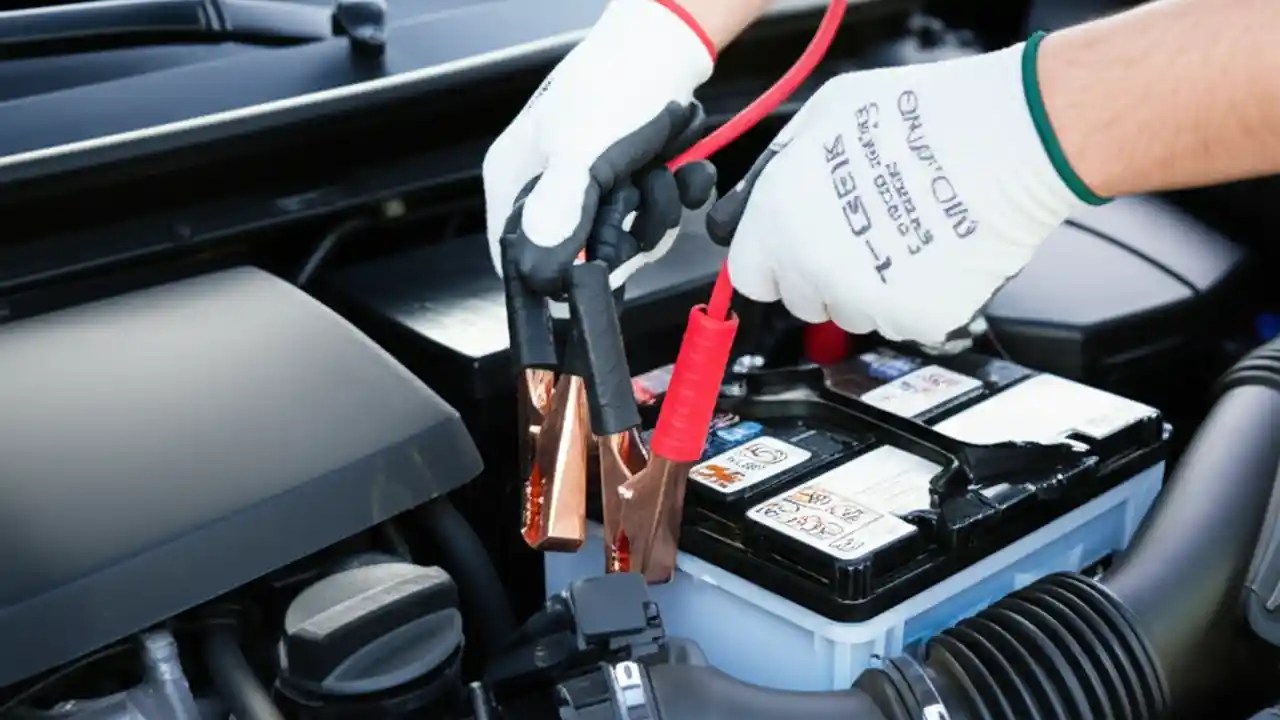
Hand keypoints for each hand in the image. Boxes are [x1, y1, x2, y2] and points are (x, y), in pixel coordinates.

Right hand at [484, 0, 716, 294]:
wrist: (672, 42)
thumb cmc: (616, 79)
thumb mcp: (581, 152)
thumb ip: (560, 212)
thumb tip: (540, 269)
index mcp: (515, 179)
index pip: (514, 256)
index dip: (551, 274)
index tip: (590, 270)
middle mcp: (551, 187)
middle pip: (582, 254)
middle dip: (625, 233)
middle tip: (637, 197)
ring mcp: (593, 185)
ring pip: (628, 237)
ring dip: (658, 208)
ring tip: (661, 169)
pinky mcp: (631, 180)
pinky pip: (658, 214)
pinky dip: (678, 194)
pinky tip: (682, 168)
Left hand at [708, 41, 1102, 350]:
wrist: (1007, 143)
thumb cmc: (922, 118)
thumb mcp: (824, 116)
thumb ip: (781, 167)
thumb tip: (759, 196)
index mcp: (779, 220)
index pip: (749, 276)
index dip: (773, 261)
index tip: (791, 253)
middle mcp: (814, 268)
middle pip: (802, 299)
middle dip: (822, 273)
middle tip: (862, 230)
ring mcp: (865, 301)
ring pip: (853, 311)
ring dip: (870, 285)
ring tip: (906, 232)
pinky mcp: (915, 321)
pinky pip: (902, 320)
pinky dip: (916, 297)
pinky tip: (935, 252)